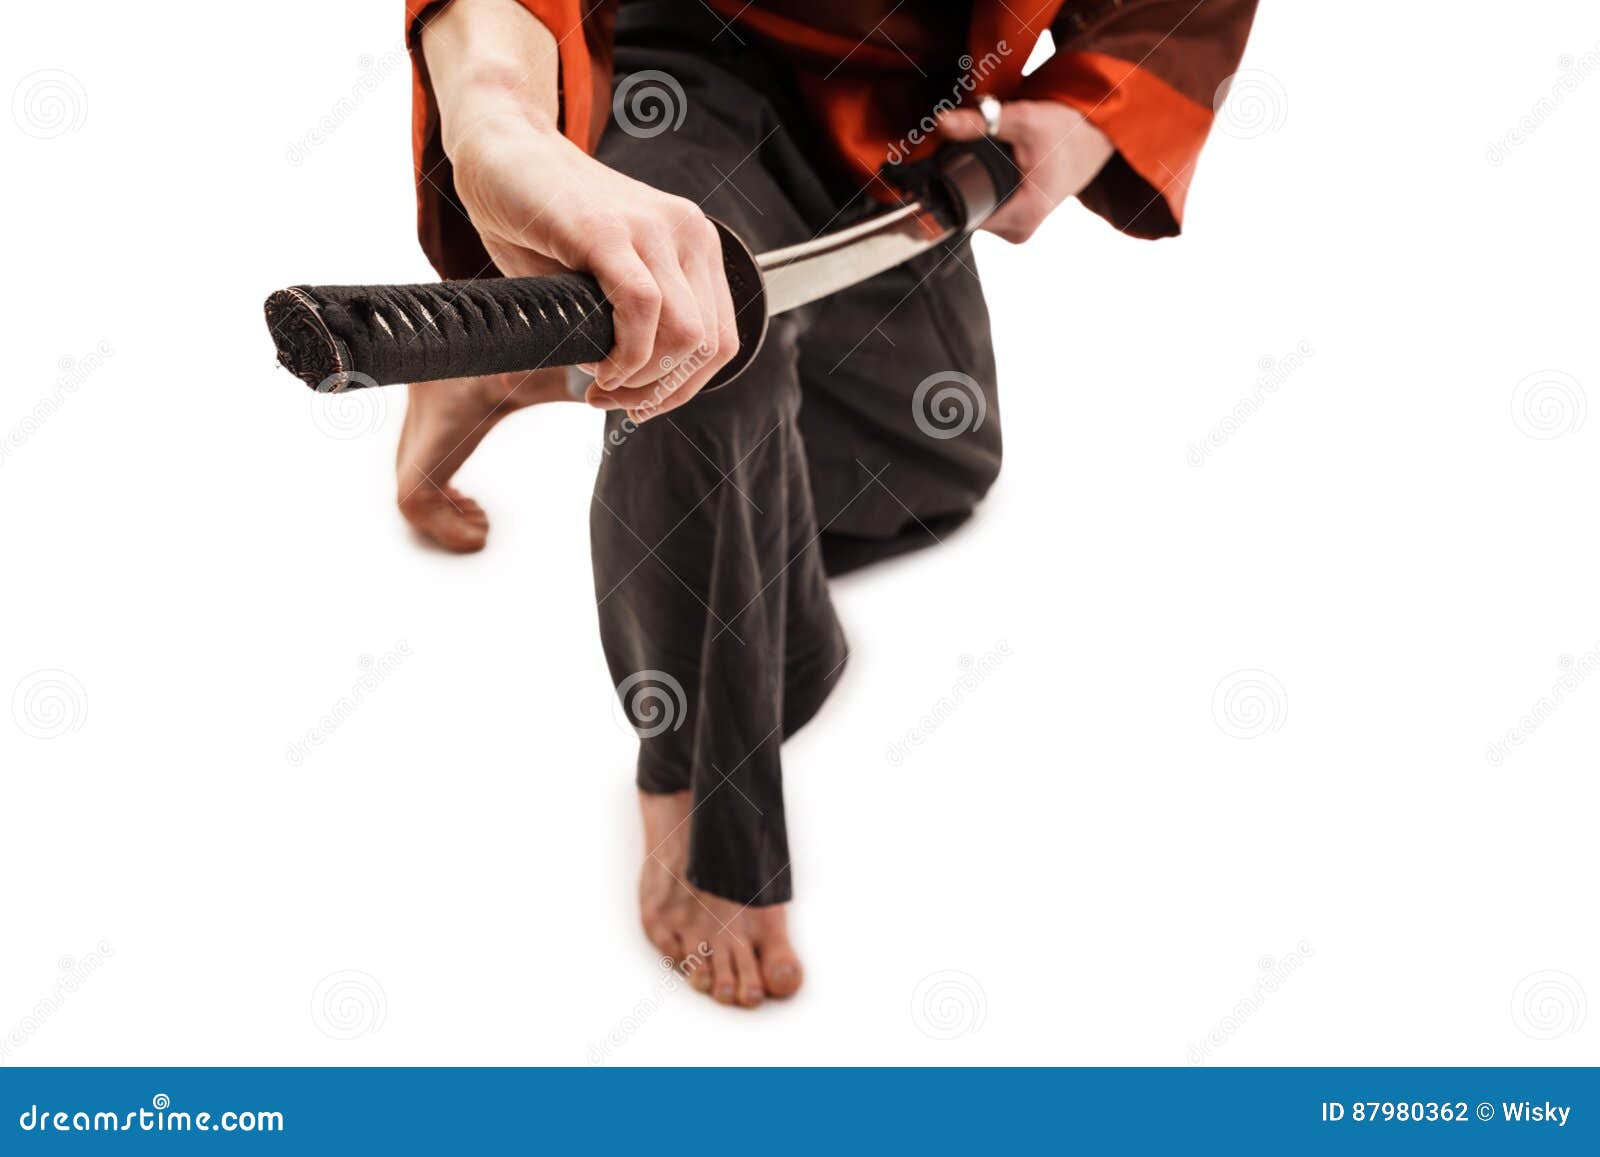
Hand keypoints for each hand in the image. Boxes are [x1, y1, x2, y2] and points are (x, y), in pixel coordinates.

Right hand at [424, 0, 736, 420]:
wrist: (501, 150)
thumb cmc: (545, 218)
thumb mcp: (606, 274)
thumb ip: (634, 322)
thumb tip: (638, 386)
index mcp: (694, 244)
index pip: (721, 338)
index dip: (685, 387)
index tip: (641, 403)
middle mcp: (686, 232)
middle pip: (710, 344)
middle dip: (663, 390)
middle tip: (613, 398)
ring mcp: (651, 228)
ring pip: (685, 335)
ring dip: (643, 379)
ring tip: (600, 383)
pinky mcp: (607, 230)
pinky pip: (641, 308)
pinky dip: (626, 354)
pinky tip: (600, 365)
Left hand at [938, 99, 1114, 242]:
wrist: (1095, 138)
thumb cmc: (1067, 130)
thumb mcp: (1024, 120)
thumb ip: (980, 123)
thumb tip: (941, 122)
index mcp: (1022, 216)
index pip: (963, 214)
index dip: (947, 190)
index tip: (939, 169)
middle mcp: (1019, 231)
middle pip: (966, 211)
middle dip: (958, 184)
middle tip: (966, 154)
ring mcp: (1018, 230)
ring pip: (975, 211)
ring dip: (969, 187)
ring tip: (982, 161)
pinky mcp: (1017, 223)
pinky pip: (986, 210)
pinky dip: (980, 191)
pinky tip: (986, 172)